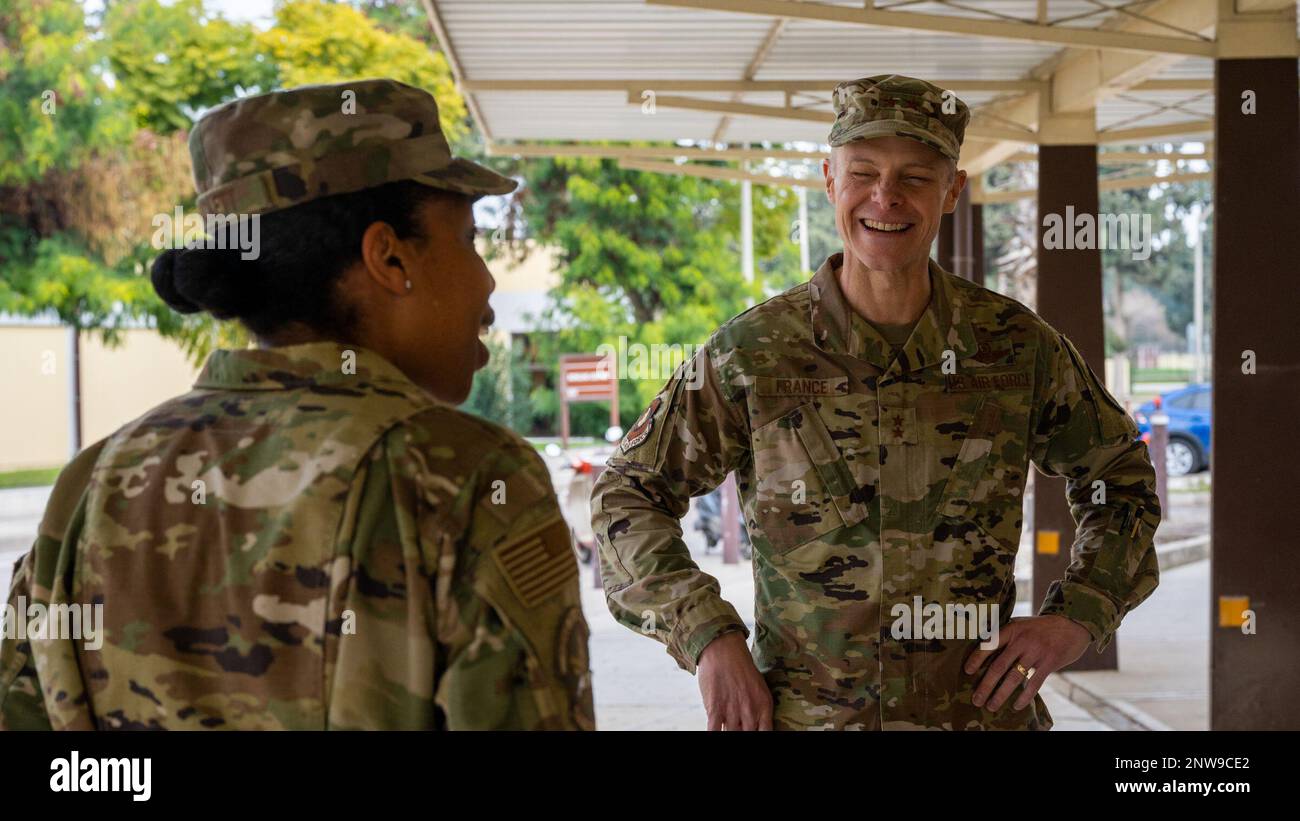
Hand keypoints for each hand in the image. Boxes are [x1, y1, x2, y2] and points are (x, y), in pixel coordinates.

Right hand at [697, 631, 772, 730]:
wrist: (724, 649)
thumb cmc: (741, 666)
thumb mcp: (758, 686)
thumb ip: (756, 707)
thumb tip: (751, 724)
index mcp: (764, 705)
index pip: (766, 732)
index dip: (759, 735)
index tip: (753, 731)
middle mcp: (750, 711)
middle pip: (748, 734)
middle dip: (744, 733)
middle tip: (739, 727)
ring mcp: (733, 711)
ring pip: (732, 735)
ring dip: (729, 732)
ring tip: (728, 726)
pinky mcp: (716, 709)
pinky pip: (714, 731)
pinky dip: (714, 734)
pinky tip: (715, 731)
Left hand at [964, 615, 1092, 712]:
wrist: (1071, 624)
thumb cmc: (1040, 628)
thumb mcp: (1021, 624)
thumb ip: (1005, 636)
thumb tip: (982, 652)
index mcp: (1011, 629)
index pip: (989, 645)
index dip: (976, 659)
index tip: (967, 672)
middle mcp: (1022, 640)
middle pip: (998, 666)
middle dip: (985, 685)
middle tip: (975, 699)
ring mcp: (1036, 652)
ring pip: (1014, 678)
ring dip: (1000, 694)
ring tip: (991, 706)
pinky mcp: (1050, 662)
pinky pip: (1034, 684)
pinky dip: (1024, 697)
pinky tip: (1016, 706)